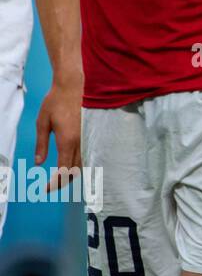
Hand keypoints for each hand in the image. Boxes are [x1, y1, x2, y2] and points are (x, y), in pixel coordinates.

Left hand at [34, 76, 82, 193]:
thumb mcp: (42, 123)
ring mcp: (87, 137)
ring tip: (61, 177)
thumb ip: (41, 144)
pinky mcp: (89, 133)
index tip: (46, 189)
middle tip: (51, 186)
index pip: (63, 170)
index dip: (55, 183)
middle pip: (74, 170)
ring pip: (82, 163)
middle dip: (63, 182)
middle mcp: (79, 142)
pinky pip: (86, 154)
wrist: (73, 86)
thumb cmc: (55, 102)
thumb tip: (38, 162)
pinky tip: (72, 163)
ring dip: (72, 173)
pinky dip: (79, 163)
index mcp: (66, 141)